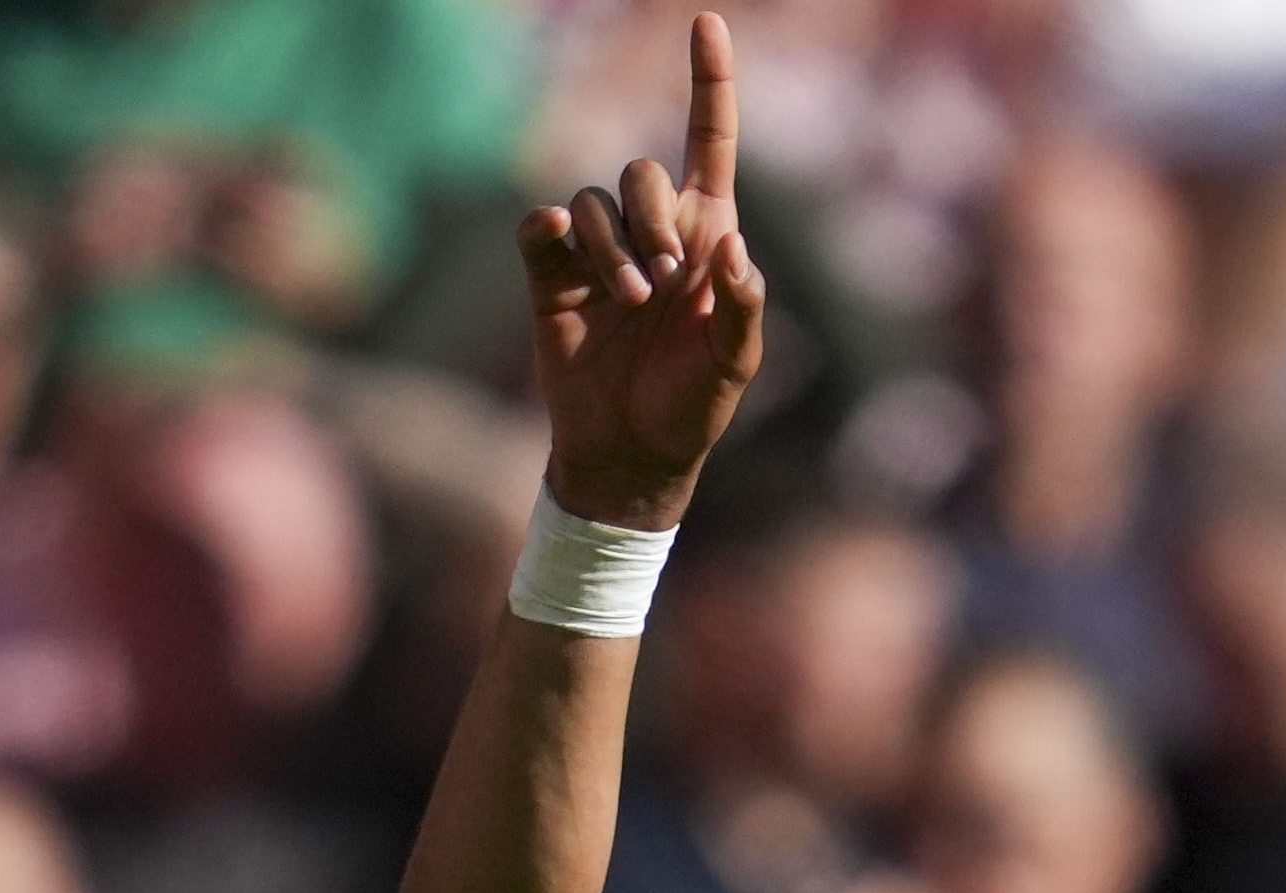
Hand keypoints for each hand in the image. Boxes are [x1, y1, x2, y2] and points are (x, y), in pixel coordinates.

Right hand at [519, 16, 767, 532]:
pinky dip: (549, 226)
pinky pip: (541, 226)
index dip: (710, 82)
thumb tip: (733, 246)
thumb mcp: (733, 366)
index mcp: (706, 237)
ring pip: (593, 200)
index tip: (706, 21)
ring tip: (628, 303)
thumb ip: (743, 306)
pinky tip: (559, 243)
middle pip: (643, 170)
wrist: (627, 456)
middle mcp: (651, 231)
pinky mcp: (550, 275)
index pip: (711, 141)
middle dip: (652, 217)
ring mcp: (598, 252)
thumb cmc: (689, 409)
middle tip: (660, 282)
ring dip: (611, 247)